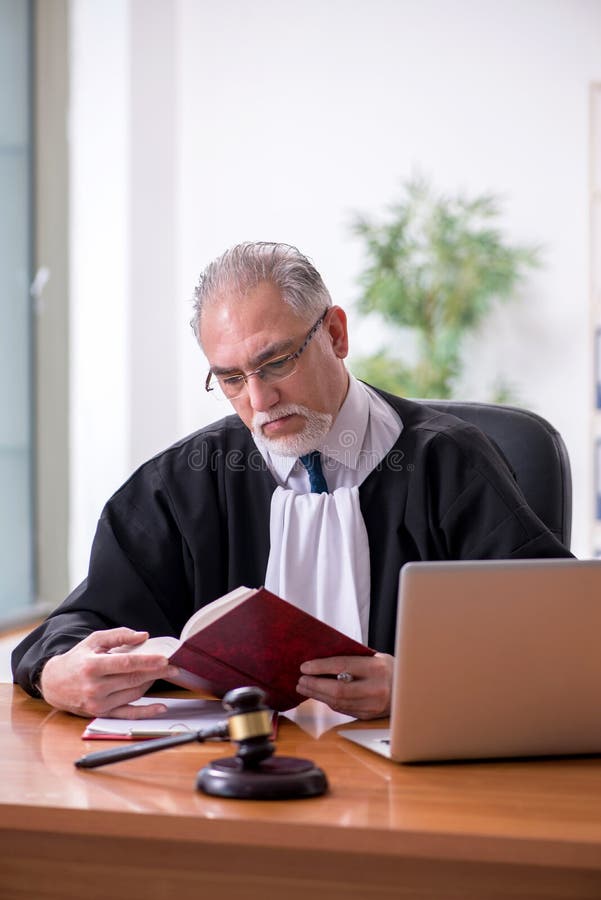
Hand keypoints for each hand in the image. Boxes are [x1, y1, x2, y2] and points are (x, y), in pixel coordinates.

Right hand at [39, 628, 180, 717]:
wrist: (54, 684)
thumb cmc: (77, 659)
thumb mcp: (94, 640)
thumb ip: (119, 635)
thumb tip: (143, 636)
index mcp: (92, 666)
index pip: (125, 664)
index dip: (147, 661)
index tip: (164, 659)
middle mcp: (95, 687)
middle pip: (133, 679)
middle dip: (156, 672)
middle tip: (173, 666)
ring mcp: (98, 703)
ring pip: (134, 693)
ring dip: (151, 683)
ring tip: (162, 673)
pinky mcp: (101, 714)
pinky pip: (128, 714)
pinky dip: (146, 711)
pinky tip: (161, 706)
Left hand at [296, 653, 393, 718]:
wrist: (409, 690)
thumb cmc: (389, 669)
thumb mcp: (375, 657)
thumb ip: (353, 658)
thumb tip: (321, 659)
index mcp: (377, 668)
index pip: (343, 666)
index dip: (320, 667)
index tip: (304, 667)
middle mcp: (376, 688)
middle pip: (337, 689)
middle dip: (315, 684)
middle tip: (301, 679)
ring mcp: (373, 705)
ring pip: (338, 702)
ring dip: (318, 695)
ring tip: (305, 687)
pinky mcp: (368, 715)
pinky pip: (343, 709)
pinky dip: (328, 701)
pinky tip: (319, 695)